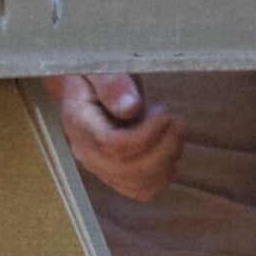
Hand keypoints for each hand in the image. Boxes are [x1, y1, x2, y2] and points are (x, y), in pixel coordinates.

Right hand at [48, 74, 182, 201]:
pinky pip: (144, 189)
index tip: (165, 114)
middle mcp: (86, 152)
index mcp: (78, 123)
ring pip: (140, 184)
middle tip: (177, 121)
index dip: (145, 136)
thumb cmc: (95, 70)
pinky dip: (164, 173)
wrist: (88, 85)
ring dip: (167, 160)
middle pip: (128, 169)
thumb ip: (112, 84)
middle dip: (162, 148)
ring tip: (173, 131)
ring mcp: (100, 168)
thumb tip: (130, 108)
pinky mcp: (117, 175)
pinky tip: (170, 148)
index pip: (112, 146)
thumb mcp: (99, 66)